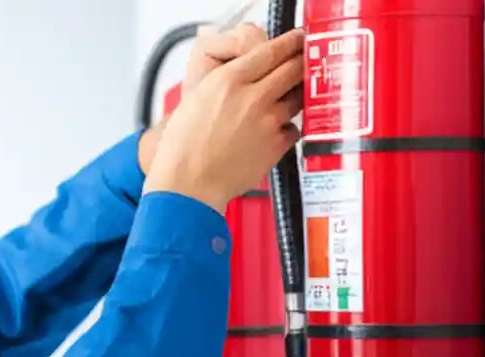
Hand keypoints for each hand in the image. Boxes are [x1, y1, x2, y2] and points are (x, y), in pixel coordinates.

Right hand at [143, 28, 304, 213]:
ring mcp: (268, 121)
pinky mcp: (277, 145)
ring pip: (298, 97)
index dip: (289, 44)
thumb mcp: (196, 99)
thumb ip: (225, 81)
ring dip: (295, 96)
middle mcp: (252, 97)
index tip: (294, 42)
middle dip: (300, 64)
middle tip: (301, 65)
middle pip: (293, 68)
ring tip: (285, 101)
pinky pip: (294, 128)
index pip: (271, 51)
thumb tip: (245, 73)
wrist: (189, 185)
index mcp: (228, 80)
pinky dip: (287, 128)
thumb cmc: (183, 148)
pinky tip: (272, 134)